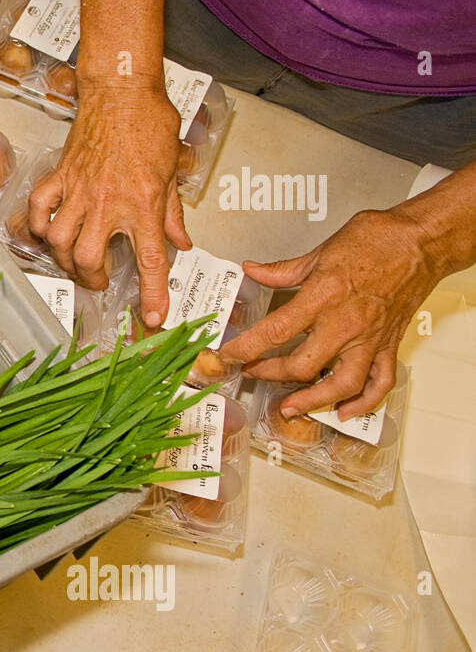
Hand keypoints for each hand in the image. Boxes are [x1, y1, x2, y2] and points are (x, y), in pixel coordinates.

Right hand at [27, 81, 187, 327]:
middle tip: (99, 281)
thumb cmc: (150, 124)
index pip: (150, 261)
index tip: (153, 318)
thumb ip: (173, 214)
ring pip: (58, 241)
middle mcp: (109, 202)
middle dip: (92, 280)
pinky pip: (38, 209)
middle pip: (89, 259)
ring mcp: (79, 190)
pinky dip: (36, 226)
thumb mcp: (172, 173)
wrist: (122, 91)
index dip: (153, 294)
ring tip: (74, 263)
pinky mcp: (60, 176)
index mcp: (143, 204)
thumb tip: (181, 243)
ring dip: (64, 260)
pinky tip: (44, 234)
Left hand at [218, 208, 443, 417]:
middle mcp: (346, 323)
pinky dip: (364, 403)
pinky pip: (380, 383)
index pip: (276, 331)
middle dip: (270, 374)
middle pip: (301, 364)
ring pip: (340, 384)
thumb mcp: (321, 251)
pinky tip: (345, 411)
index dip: (247, 347)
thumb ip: (283, 270)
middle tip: (251, 373)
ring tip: (290, 408)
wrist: (422, 241)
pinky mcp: (389, 344)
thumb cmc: (378, 239)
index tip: (229, 354)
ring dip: (312, 401)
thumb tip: (253, 270)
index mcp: (324, 296)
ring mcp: (370, 338)